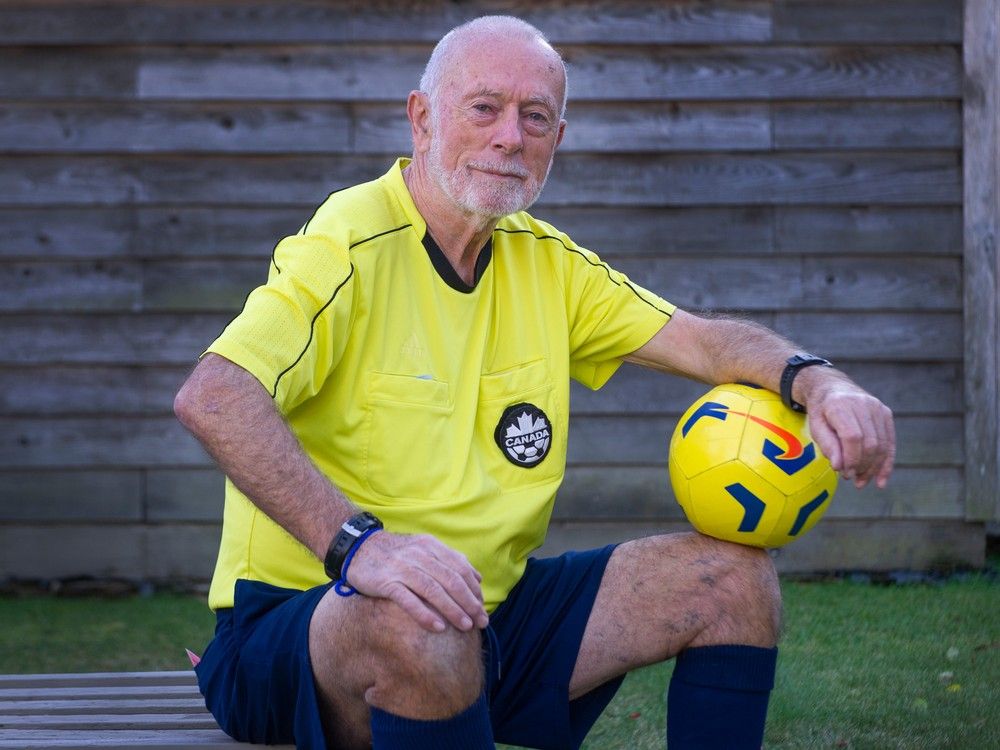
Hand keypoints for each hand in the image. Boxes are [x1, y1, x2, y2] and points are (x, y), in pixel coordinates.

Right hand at [345, 530, 489, 632]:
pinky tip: (438, 627)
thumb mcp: (423, 549)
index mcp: (431, 546)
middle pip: (451, 580)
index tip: (482, 609)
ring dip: (453, 610)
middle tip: (481, 622)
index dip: (474, 590)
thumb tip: (477, 577)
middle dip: (469, 603)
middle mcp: (419, 554)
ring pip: (434, 590)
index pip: (460, 568)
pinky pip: (409, 599)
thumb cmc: (394, 554)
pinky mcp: (386, 581)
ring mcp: (402, 567)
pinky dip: (425, 614)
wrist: (357, 547)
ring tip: (466, 627)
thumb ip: (449, 561)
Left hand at [801, 372, 895, 488]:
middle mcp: (862, 403)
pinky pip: (890, 441)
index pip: (852, 437)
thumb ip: (827, 445)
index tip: (845, 474)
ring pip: (882, 444)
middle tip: (852, 480)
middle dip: (862, 466)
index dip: (851, 459)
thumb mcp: (815, 426)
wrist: (831, 388)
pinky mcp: (885, 413)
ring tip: (861, 481)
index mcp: (840, 405)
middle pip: (870, 442)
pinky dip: (886, 462)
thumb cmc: (821, 411)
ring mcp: (877, 407)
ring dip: (873, 467)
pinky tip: (881, 479)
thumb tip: (840, 467)